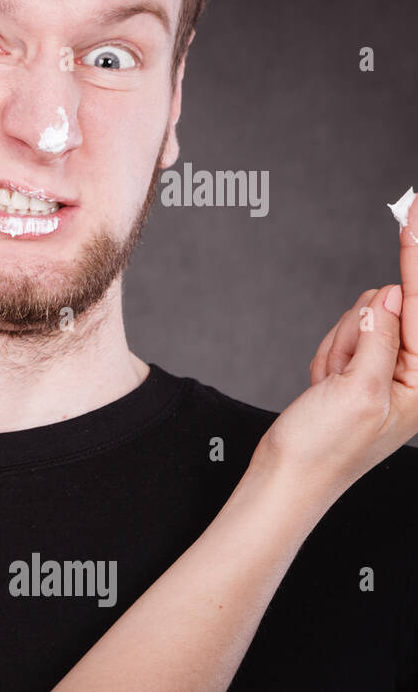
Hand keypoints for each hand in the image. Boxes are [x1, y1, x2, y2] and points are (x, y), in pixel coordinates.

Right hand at [262, 219, 417, 494]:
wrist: (287, 476)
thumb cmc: (323, 449)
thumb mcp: (355, 391)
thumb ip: (379, 339)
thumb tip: (386, 296)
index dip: (416, 257)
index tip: (415, 215)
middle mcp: (416, 372)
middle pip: (389, 308)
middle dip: (355, 334)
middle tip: (340, 374)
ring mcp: (391, 369)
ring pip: (362, 318)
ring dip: (338, 348)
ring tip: (329, 387)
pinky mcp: (367, 368)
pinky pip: (345, 335)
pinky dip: (328, 356)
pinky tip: (324, 386)